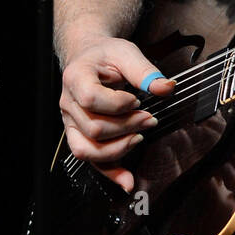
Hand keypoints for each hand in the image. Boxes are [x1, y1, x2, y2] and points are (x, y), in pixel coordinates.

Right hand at [59, 36, 175, 192]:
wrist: (89, 57)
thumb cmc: (106, 55)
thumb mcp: (127, 54)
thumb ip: (146, 71)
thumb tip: (166, 89)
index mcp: (76, 78)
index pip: (90, 98)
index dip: (117, 104)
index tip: (136, 100)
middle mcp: (68, 103)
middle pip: (94, 128)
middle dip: (127, 127)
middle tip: (149, 119)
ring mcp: (71, 123)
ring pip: (88, 149)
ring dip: (120, 148)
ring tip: (140, 136)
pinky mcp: (80, 136)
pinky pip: (91, 161)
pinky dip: (110, 173)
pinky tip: (128, 180)